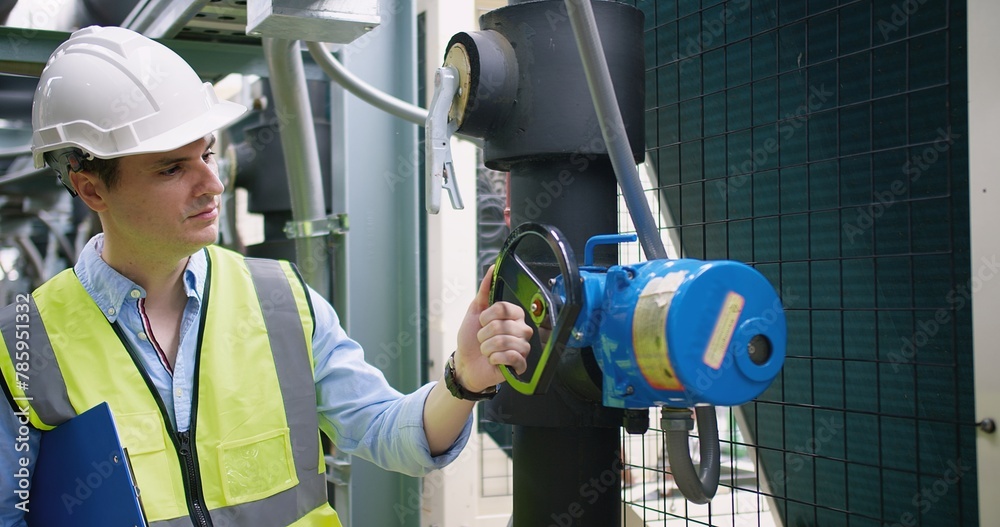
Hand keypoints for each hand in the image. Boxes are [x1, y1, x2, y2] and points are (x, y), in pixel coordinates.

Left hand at [454, 265, 532, 392]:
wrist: (466, 363)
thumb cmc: (471, 338)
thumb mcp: (475, 311)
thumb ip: (485, 290)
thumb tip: (492, 268)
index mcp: (514, 316)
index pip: (504, 308)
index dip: (487, 316)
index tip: (481, 322)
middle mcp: (522, 330)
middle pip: (502, 326)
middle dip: (484, 334)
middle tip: (482, 339)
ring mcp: (523, 347)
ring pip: (504, 342)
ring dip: (487, 348)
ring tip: (486, 350)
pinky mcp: (520, 365)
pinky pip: (510, 357)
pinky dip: (495, 359)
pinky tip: (493, 360)